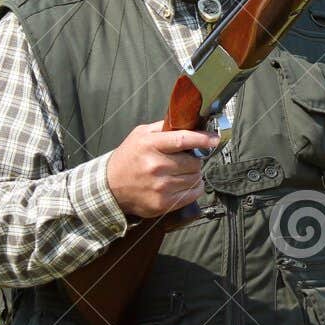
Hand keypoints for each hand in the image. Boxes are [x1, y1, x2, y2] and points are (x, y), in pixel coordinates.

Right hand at [104, 120, 220, 219]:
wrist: (109, 186)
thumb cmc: (129, 157)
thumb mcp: (140, 135)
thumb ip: (164, 127)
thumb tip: (189, 121)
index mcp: (150, 145)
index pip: (183, 140)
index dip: (202, 139)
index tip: (215, 139)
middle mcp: (155, 166)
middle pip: (193, 162)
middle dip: (194, 160)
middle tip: (185, 160)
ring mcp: (160, 186)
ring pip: (195, 178)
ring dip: (193, 174)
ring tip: (180, 173)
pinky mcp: (163, 203)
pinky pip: (193, 194)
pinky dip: (194, 188)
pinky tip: (183, 184)